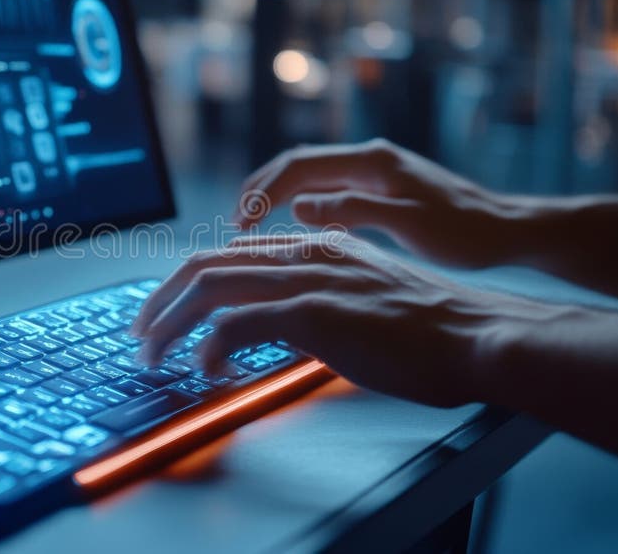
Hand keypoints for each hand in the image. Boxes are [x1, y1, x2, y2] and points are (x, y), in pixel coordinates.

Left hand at [134, 233, 576, 407]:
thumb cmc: (429, 328)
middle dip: (160, 300)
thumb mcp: (363, 297)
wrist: (477, 333)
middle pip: (205, 264)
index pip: (229, 254)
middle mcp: (305, 253)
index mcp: (315, 246)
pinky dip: (210, 348)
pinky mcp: (315, 312)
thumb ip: (321, 297)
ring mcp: (308, 279)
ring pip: (210, 288)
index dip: (187, 282)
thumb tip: (284, 323)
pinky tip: (206, 371)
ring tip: (152, 357)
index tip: (166, 313)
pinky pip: (238, 325)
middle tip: (140, 335)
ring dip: (169, 324)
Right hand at [236, 139, 531, 268]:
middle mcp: (369, 158)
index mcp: (372, 162)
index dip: (264, 194)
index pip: (300, 168)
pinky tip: (293, 225)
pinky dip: (300, 201)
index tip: (242, 223)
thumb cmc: (465, 233)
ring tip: (252, 223)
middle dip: (261, 189)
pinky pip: (328, 188)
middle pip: (298, 164)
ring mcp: (375, 170)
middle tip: (236, 223)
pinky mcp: (381, 186)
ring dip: (277, 194)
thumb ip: (353, 211)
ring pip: (310, 175)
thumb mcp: (408, 225)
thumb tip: (300, 207)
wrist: (509, 230)